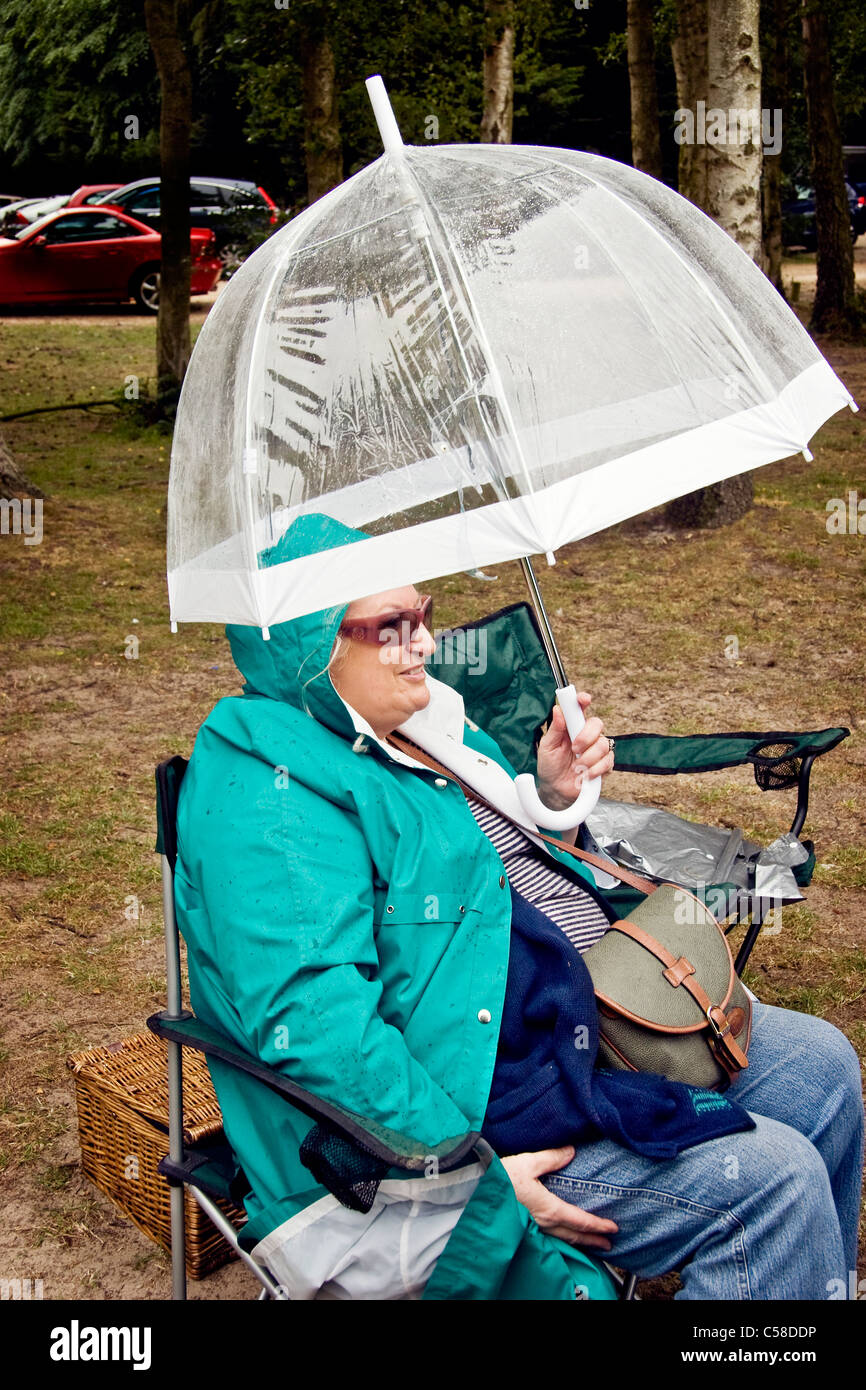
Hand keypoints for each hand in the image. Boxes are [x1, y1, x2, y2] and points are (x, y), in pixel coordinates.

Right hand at [500, 1145, 618, 1249]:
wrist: (471, 1194)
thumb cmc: (498, 1178)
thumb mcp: (526, 1162)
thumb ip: (551, 1157)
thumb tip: (571, 1151)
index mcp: (548, 1209)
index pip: (580, 1221)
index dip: (598, 1226)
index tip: (613, 1229)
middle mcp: (543, 1223)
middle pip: (574, 1236)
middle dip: (593, 1240)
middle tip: (609, 1244)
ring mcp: (532, 1228)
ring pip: (562, 1239)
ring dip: (579, 1242)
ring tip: (591, 1244)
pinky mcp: (522, 1227)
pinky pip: (549, 1238)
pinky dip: (563, 1239)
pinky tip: (563, 1236)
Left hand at [536, 692, 612, 810]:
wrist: (556, 790)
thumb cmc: (550, 766)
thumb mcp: (547, 747)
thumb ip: (554, 729)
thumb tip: (558, 709)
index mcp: (572, 727)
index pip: (580, 708)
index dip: (583, 700)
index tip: (583, 699)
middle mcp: (587, 735)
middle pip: (597, 724)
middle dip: (586, 736)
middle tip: (574, 748)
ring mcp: (597, 749)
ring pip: (603, 744)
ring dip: (588, 758)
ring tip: (577, 767)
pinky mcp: (605, 764)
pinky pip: (608, 761)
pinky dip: (595, 769)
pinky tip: (585, 775)